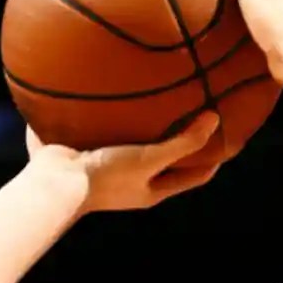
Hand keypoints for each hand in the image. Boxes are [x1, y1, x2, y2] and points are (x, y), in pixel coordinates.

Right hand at [25, 113, 221, 212]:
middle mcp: (132, 182)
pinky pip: (104, 132)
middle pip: (165, 160)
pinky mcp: (85, 153)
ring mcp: (107, 168)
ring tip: (159, 96)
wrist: (54, 181)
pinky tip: (117, 93)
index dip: (213, 159)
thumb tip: (214, 119)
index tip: (228, 136)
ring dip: (145, 127)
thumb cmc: (107, 174)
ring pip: (134, 145)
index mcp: (151, 190)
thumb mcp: (150, 158)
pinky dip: (113, 117)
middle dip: (181, 140)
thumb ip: (182, 142)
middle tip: (197, 110)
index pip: (194, 176)